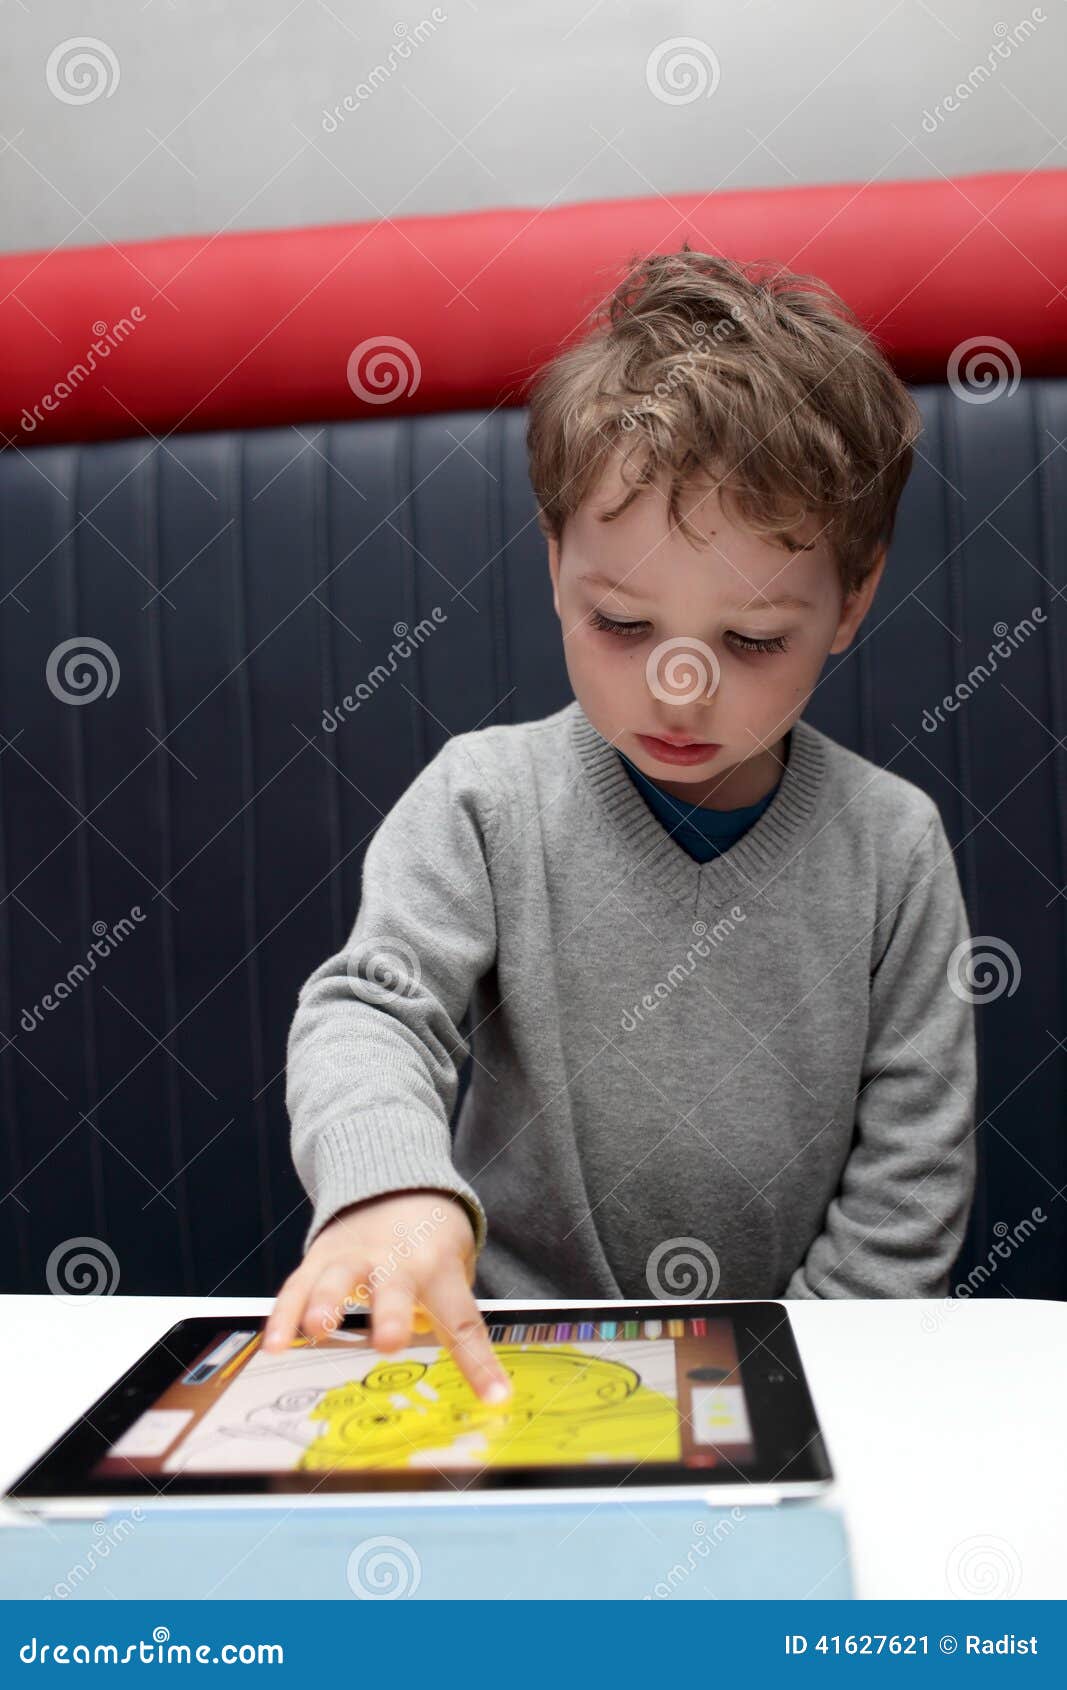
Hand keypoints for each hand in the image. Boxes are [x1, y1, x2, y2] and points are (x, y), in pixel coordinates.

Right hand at [262, 1188, 511, 1403]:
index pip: (463, 1320)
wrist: (395, 1183)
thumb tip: (468, 1383)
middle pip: (396, 1287)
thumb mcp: (455, 1267)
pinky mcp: (320, 1259)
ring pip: (339, 1277)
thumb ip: (448, 1315)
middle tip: (389, 1341)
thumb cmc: (431, 1241)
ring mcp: (355, 1257)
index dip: (479, 1362)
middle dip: (392, 1314)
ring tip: (318, 1328)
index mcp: (440, 1268)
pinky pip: (298, 1286)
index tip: (497, 1398)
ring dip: (328, 1302)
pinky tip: (274, 1343)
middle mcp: (397, 1260)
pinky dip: (284, 1314)